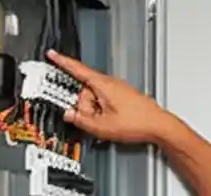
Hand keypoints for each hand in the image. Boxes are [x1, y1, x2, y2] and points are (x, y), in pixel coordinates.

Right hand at [45, 49, 170, 144]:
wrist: (158, 126)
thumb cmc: (137, 122)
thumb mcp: (102, 127)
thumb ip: (81, 120)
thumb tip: (70, 115)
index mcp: (103, 84)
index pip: (77, 69)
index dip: (62, 62)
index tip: (52, 54)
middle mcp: (110, 83)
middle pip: (84, 91)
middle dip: (84, 106)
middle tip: (94, 119)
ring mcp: (117, 89)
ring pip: (95, 98)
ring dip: (95, 111)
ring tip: (107, 123)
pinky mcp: (123, 97)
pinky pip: (105, 101)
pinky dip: (104, 111)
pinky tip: (113, 122)